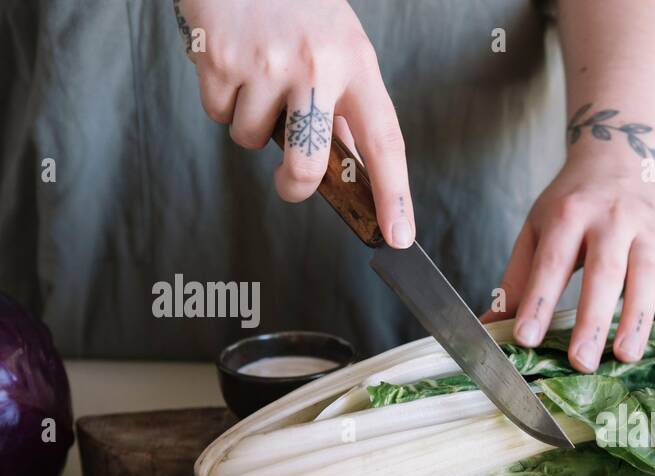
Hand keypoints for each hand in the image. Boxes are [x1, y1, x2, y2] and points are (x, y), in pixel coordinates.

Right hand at [176, 0, 413, 247]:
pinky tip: (230, 60)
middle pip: (306, 165)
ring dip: (250, 121)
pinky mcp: (220, 60)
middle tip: (290, 182)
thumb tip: (346, 162)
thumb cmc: (296, 3)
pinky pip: (218, 114)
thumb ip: (345, 103)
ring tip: (256, 73)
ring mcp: (266, 65)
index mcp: (356, 65)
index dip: (393, 194)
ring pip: (252, 140)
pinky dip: (221, 98)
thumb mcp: (339, 44)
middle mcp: (316, 67)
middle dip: (294, 186)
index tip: (398, 235)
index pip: (384, 142)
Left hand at [492, 144, 654, 371]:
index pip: (552, 262)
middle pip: (604, 273)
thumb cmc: (574, 199)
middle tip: (582, 362)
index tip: (526, 339)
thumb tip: (488, 327)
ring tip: (627, 356)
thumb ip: (518, 279)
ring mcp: (649, 232)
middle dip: (593, 319)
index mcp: (569, 214)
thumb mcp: (539, 227)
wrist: (622, 151)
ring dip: (639, 318)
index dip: (539, 301)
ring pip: (649, 277)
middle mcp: (612, 220)